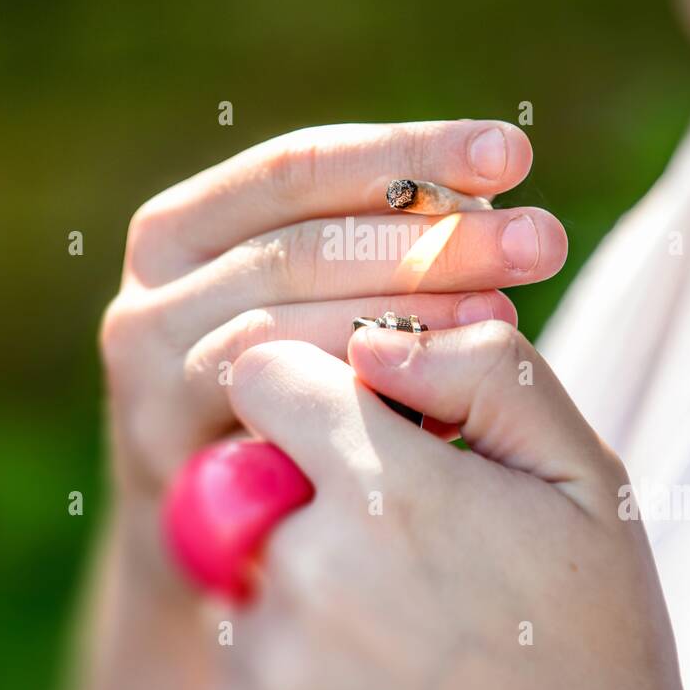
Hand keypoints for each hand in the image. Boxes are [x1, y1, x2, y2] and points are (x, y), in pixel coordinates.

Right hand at [98, 120, 566, 572]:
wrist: (221, 537)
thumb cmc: (298, 396)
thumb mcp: (321, 307)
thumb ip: (377, 252)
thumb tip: (494, 202)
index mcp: (183, 227)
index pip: (299, 166)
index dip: (407, 152)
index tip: (511, 152)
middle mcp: (150, 294)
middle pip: (296, 247)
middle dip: (428, 239)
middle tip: (541, 240)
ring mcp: (147, 377)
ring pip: (278, 329)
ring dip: (400, 316)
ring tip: (506, 314)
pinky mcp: (166, 457)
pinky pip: (266, 417)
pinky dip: (355, 401)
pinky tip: (445, 404)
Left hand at [218, 321, 689, 689]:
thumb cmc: (594, 641)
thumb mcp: (586, 482)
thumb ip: (489, 374)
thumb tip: (371, 340)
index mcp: (389, 498)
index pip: (261, 374)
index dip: (308, 388)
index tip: (351, 423)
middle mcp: (308, 585)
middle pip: (245, 479)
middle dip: (308, 494)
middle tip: (403, 554)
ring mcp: (270, 683)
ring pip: (242, 577)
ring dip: (300, 588)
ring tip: (402, 642)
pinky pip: (240, 669)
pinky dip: (291, 675)